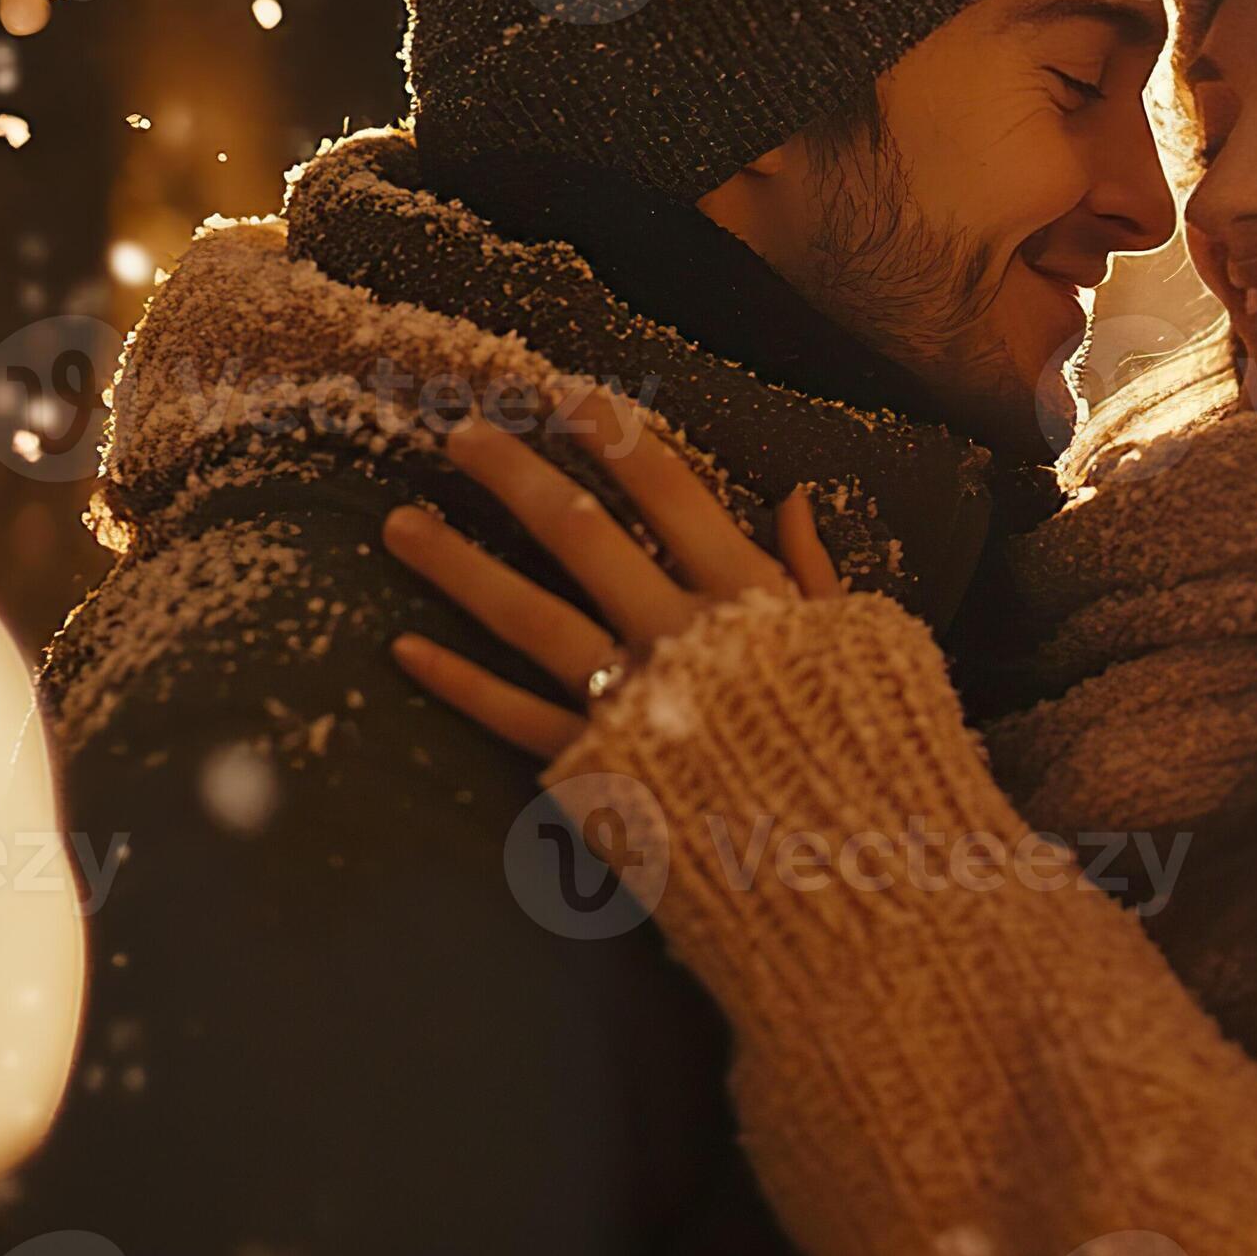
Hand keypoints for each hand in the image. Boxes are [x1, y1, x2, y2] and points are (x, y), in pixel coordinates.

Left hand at [384, 387, 842, 758]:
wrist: (847, 862)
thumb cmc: (858, 743)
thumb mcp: (856, 642)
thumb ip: (812, 569)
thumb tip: (797, 493)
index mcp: (747, 594)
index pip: (670, 490)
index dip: (615, 435)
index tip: (565, 393)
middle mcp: (678, 633)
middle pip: (580, 533)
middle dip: (512, 475)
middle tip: (456, 434)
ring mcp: (631, 699)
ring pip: (529, 616)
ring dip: (458, 565)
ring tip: (398, 525)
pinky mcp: (599, 765)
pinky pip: (515, 717)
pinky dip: (459, 683)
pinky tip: (404, 646)